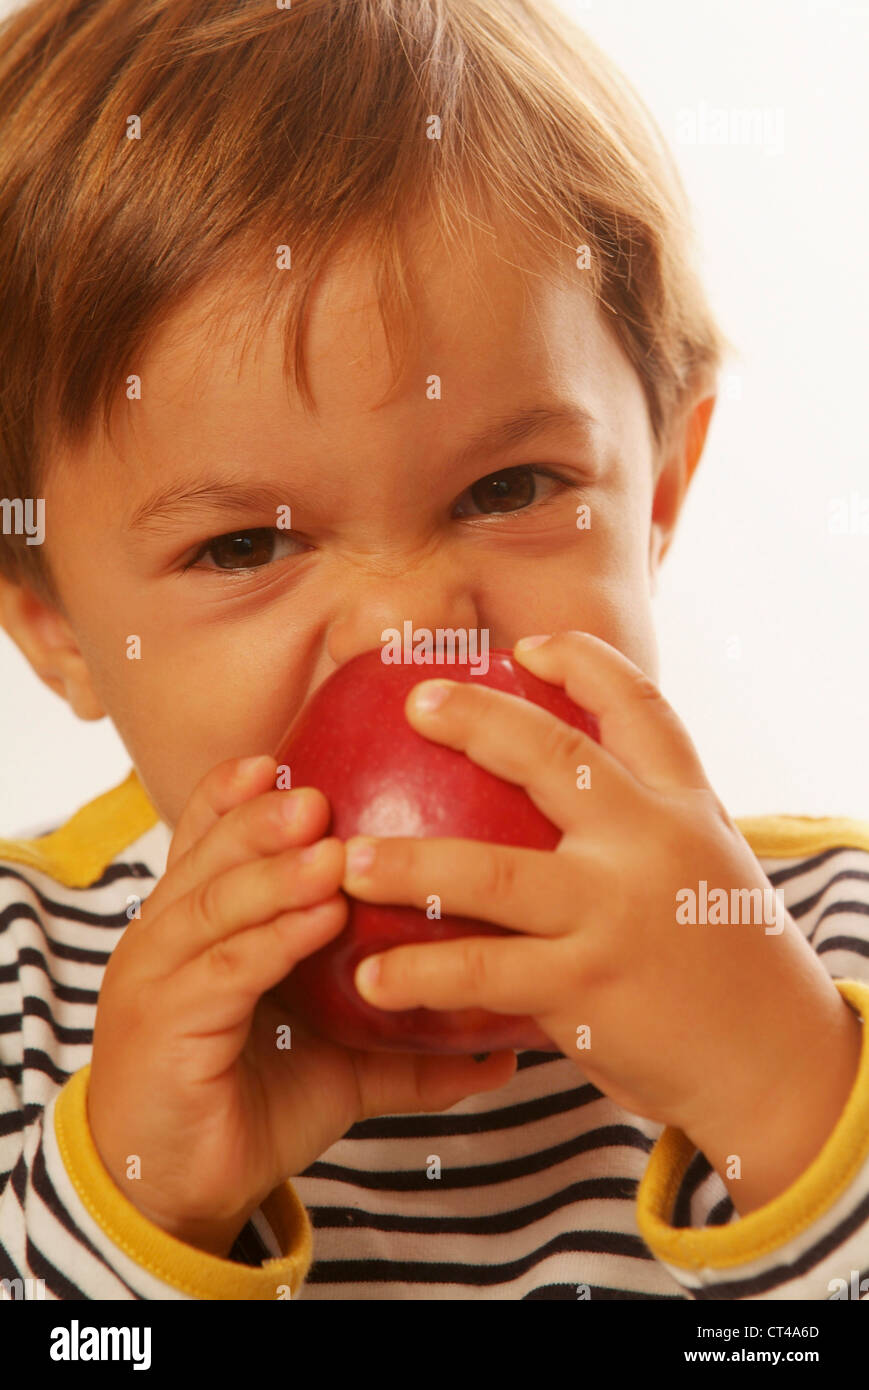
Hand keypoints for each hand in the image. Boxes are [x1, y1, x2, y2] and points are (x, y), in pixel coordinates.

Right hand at [88, 755, 516, 1256]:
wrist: (182, 1190)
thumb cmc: (254, 1105)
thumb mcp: (339, 1060)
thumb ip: (406, 1041)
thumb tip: (501, 1046)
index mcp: (195, 927)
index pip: (205, 839)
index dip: (235, 796)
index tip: (280, 757)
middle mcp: (164, 940)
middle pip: (209, 858)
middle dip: (262, 820)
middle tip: (319, 795)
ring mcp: (155, 982)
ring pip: (213, 906)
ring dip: (273, 874)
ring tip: (330, 850)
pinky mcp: (162, 1029)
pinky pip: (223, 973)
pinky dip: (271, 942)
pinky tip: (318, 921)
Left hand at [341, 631, 856, 1167]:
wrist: (775, 1062)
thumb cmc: (725, 960)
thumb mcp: (705, 866)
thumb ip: (643, 825)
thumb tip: (563, 792)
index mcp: (684, 806)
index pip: (641, 708)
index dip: (585, 663)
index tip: (530, 647)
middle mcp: (651, 845)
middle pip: (558, 758)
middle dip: (478, 719)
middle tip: (415, 700)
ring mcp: (615, 914)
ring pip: (494, 874)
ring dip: (411, 864)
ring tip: (348, 860)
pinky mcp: (586, 987)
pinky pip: (484, 973)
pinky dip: (421, 974)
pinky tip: (370, 979)